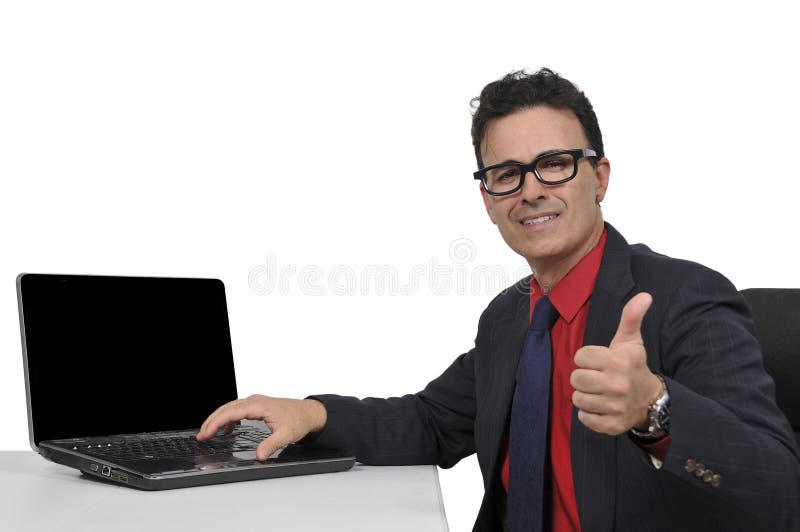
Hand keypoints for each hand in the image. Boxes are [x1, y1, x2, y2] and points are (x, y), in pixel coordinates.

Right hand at [196, 395, 327, 460]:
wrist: (309, 412)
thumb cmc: (298, 420)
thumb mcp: (286, 435)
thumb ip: (271, 445)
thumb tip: (259, 456)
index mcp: (259, 405)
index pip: (231, 412)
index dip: (216, 423)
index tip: (206, 433)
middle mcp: (255, 401)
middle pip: (227, 408)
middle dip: (212, 421)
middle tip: (201, 435)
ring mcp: (255, 402)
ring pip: (231, 408)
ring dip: (218, 419)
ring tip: (208, 432)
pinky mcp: (257, 406)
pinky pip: (238, 410)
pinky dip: (229, 418)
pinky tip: (226, 430)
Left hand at [570, 292, 661, 434]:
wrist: (649, 400)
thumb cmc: (633, 366)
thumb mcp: (630, 341)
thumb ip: (631, 317)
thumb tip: (645, 295)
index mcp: (618, 362)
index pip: (580, 356)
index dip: (587, 358)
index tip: (600, 361)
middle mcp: (617, 385)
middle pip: (575, 378)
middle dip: (584, 377)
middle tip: (598, 377)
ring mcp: (615, 407)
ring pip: (577, 398)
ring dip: (585, 395)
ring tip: (600, 392)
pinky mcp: (611, 425)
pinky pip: (584, 419)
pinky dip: (589, 414)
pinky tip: (601, 407)